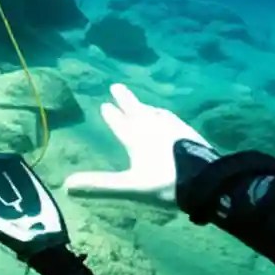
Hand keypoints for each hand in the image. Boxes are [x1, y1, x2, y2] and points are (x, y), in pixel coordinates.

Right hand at [63, 83, 211, 202]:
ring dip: (144, 107)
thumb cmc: (165, 183)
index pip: (118, 121)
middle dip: (125, 98)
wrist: (207, 180)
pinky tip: (168, 119)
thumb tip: (66, 186)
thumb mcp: (130, 187)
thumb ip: (100, 185)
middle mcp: (152, 126)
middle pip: (135, 109)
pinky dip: (163, 115)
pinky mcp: (189, 131)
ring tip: (141, 105)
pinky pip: (171, 117)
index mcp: (135, 136)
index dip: (111, 114)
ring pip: (154, 112)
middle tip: (116, 87)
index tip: (105, 104)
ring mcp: (173, 126)